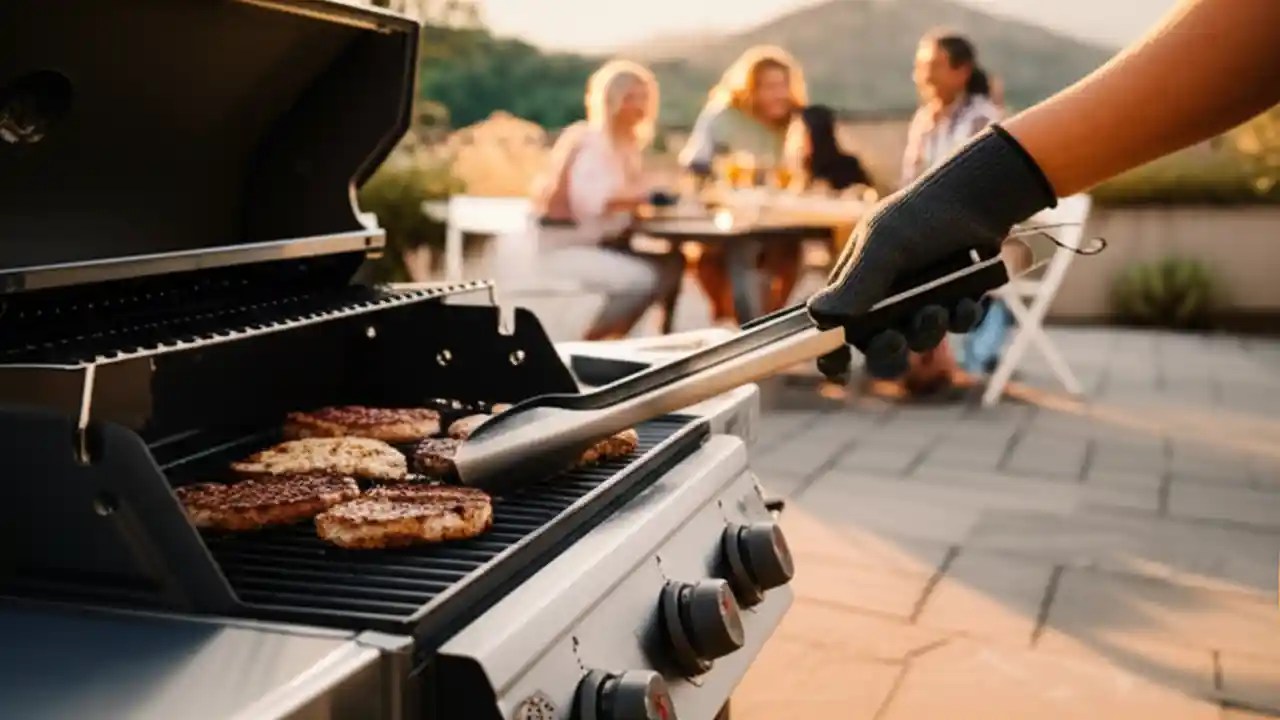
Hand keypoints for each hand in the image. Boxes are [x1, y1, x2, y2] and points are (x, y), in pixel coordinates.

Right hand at [806, 126, 1056, 380]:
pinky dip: (961, 317)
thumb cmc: (919, 217)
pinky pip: (956, 326)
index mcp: (855, 289)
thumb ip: (856, 284)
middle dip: (886, 352)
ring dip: (927, 330)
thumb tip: (818, 315)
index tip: (837, 364)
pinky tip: (967, 300)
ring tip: (937, 307)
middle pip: (877, 352)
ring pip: (919, 342)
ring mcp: (922, 305)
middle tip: (893, 340)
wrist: (976, 198)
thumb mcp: (883, 247)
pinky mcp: (957, 304)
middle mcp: (885, 303)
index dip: (831, 354)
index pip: (832, 334)